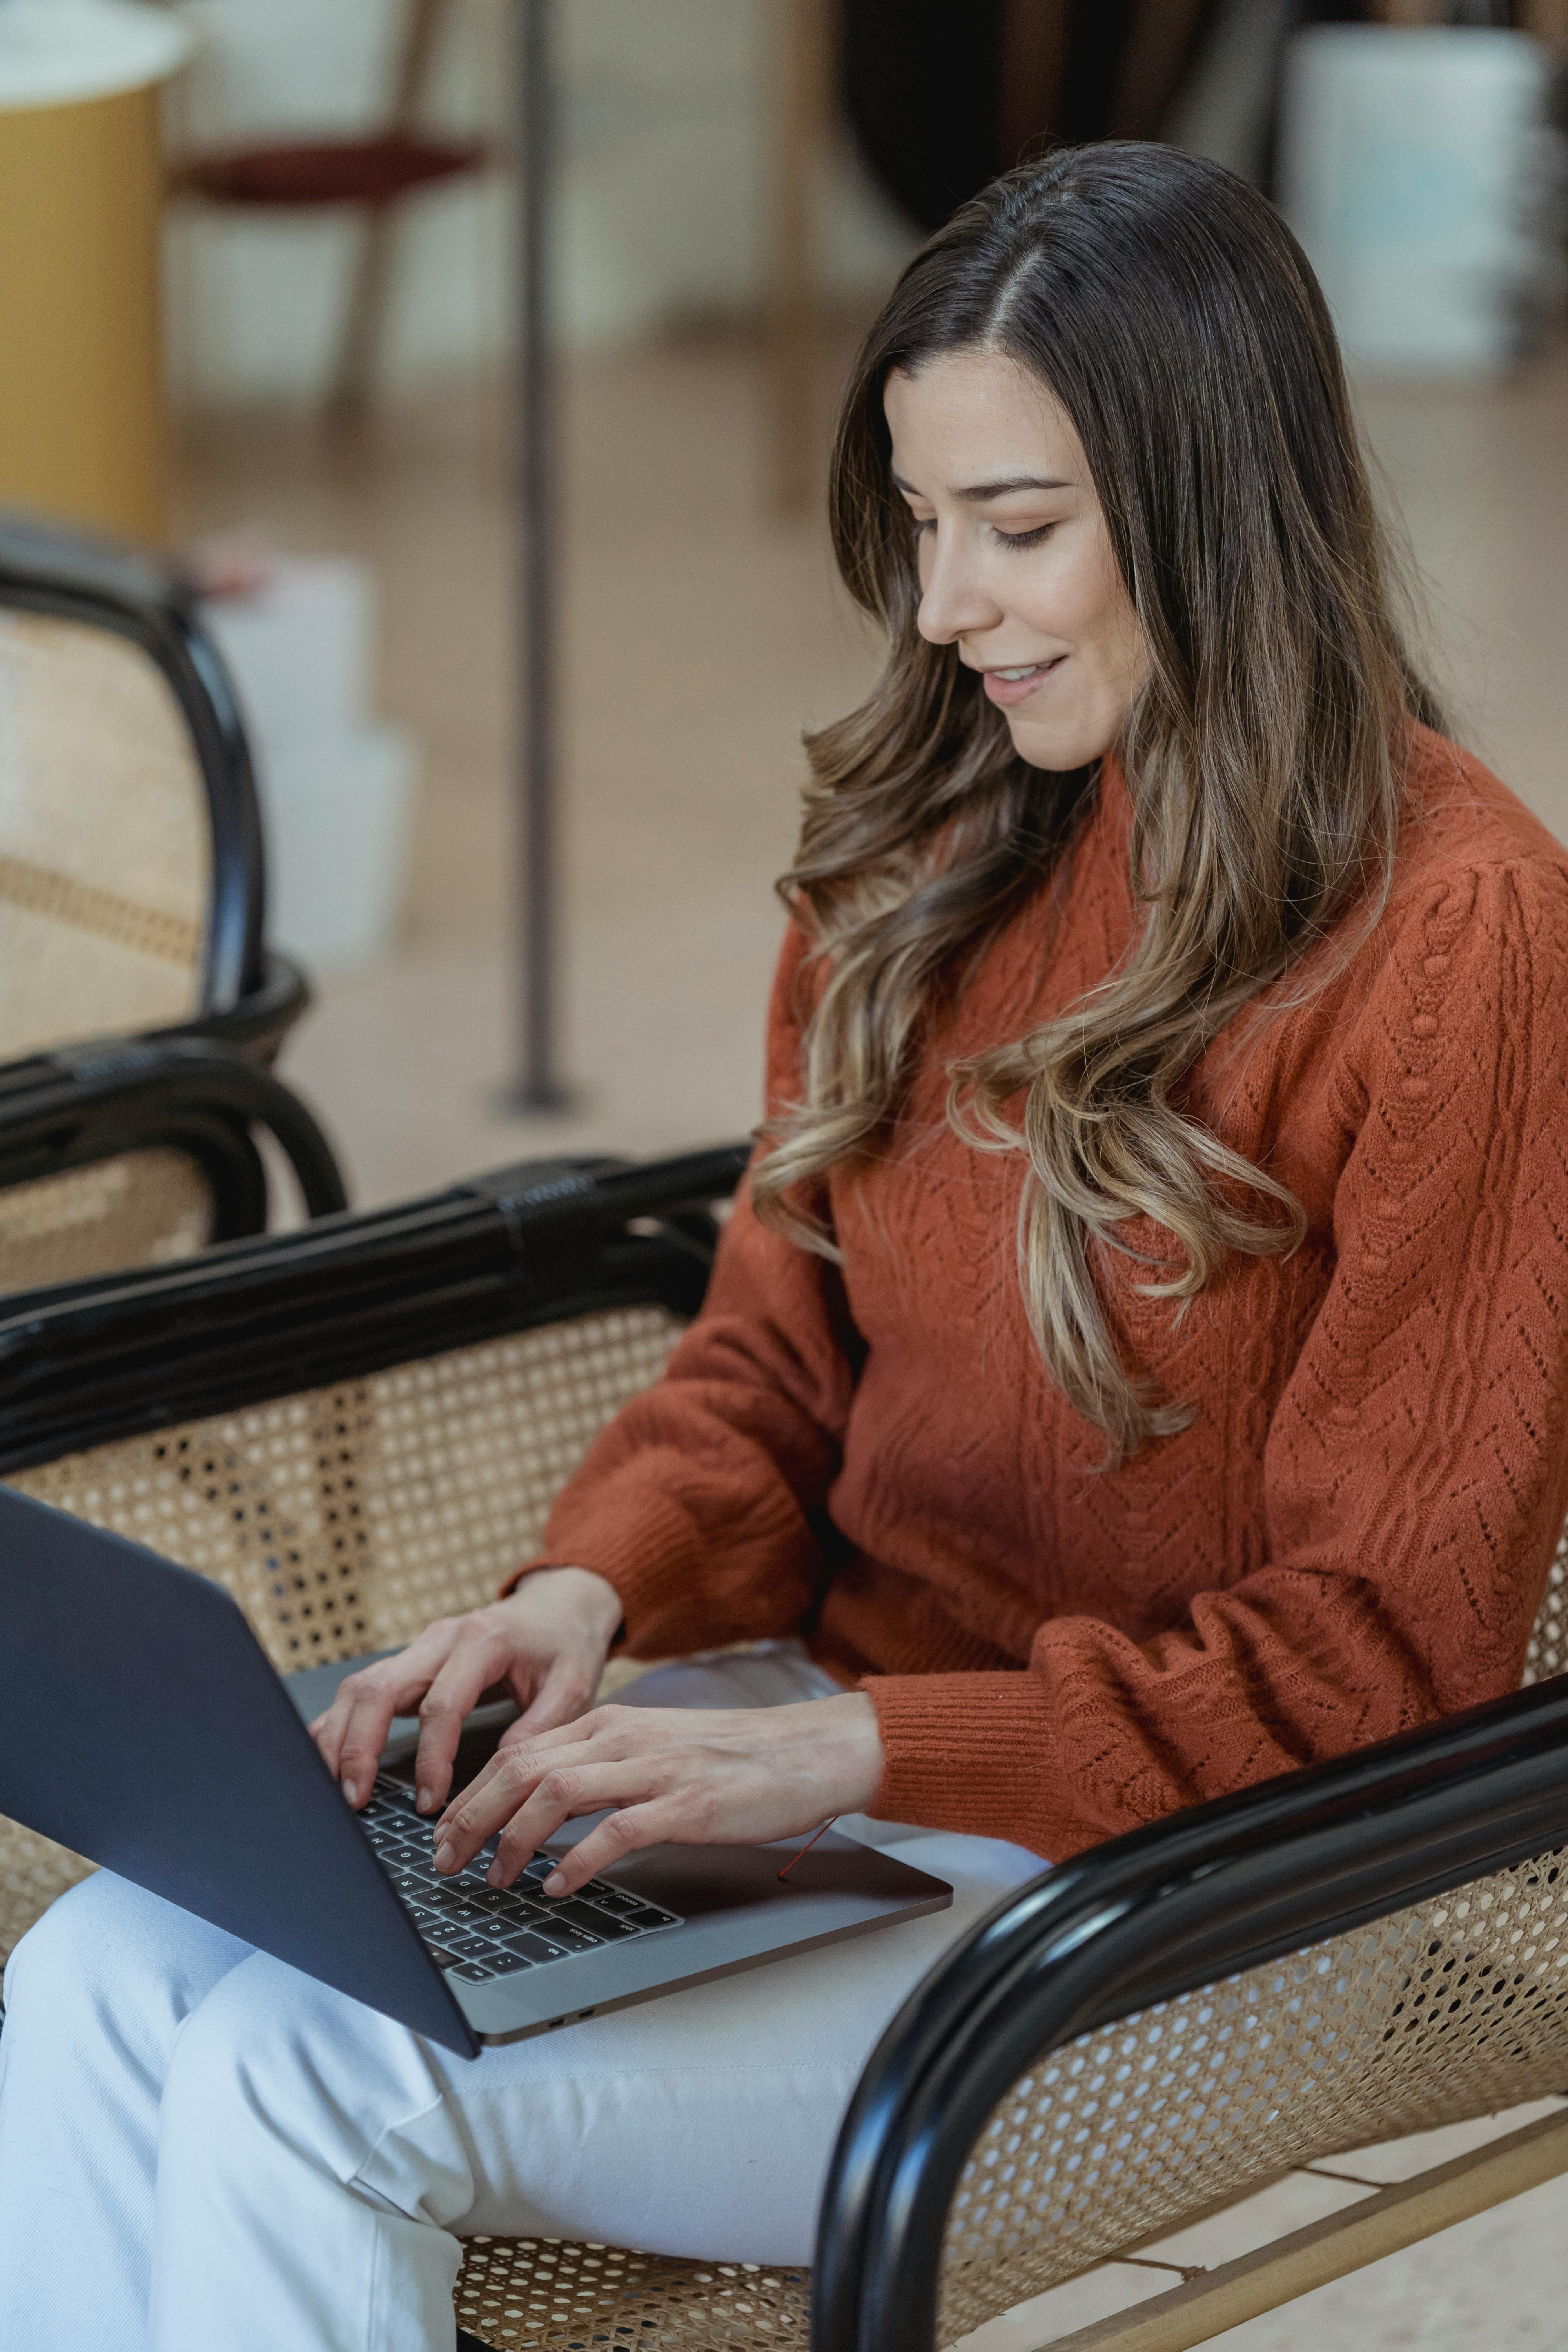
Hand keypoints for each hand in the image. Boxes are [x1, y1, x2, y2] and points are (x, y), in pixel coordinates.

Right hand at [308, 1566, 622, 1815]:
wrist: (559, 1605)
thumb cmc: (566, 1644)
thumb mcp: (575, 1683)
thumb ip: (542, 1724)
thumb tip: (503, 1772)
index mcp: (482, 1641)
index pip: (441, 1704)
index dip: (430, 1756)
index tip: (429, 1802)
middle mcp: (440, 1638)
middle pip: (380, 1688)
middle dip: (359, 1747)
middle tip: (356, 1800)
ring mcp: (420, 1647)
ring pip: (361, 1686)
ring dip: (340, 1737)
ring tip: (337, 1789)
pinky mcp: (411, 1662)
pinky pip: (364, 1689)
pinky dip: (341, 1722)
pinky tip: (326, 1756)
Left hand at [429, 1690, 885, 1898]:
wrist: (808, 1751)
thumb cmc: (733, 1757)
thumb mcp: (654, 1749)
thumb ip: (601, 1767)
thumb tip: (543, 1804)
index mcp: (611, 1723)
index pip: (520, 1752)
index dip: (473, 1792)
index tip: (446, 1831)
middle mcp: (623, 1738)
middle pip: (523, 1769)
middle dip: (473, 1816)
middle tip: (445, 1860)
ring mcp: (654, 1769)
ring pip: (556, 1793)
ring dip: (513, 1839)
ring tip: (493, 1877)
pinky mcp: (686, 1803)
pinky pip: (617, 1830)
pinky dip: (578, 1860)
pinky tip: (559, 1885)